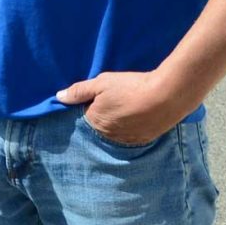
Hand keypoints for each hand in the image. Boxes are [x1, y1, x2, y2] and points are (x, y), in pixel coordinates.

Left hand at [55, 71, 180, 145]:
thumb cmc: (131, 87)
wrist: (167, 96)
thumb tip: (58, 98)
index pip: (85, 115)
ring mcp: (127, 140)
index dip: (91, 104)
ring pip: (116, 131)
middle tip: (117, 100)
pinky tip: (139, 115)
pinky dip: (133, 126)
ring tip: (129, 106)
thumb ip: (79, 91)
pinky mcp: (144, 141)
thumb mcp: (101, 83)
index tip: (100, 97)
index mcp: (95, 121)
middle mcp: (109, 136)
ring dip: (119, 122)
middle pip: (101, 125)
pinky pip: (132, 135)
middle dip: (104, 114)